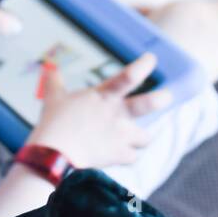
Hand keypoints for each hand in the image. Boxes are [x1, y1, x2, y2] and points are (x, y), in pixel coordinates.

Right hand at [28, 54, 169, 169]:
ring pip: (145, 137)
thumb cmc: (53, 123)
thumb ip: (54, 82)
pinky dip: (128, 156)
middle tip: (168, 97)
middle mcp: (116, 114)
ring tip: (138, 137)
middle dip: (160, 99)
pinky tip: (121, 155)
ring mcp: (120, 135)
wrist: (54, 155)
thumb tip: (49, 68)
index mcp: (102, 96)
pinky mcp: (119, 155)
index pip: (127, 77)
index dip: (142, 66)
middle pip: (147, 104)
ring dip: (142, 137)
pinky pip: (133, 157)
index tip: (152, 59)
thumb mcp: (52, 98)